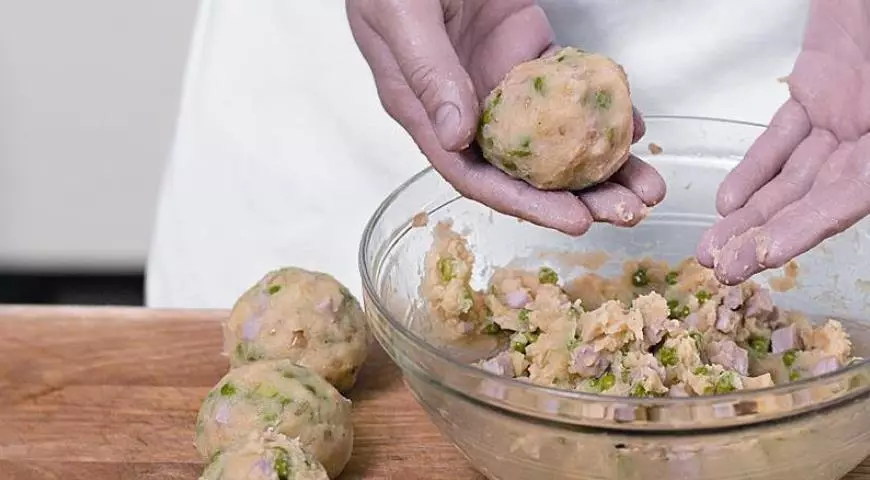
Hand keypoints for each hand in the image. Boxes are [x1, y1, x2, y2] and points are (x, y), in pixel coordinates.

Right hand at [346, 0, 665, 234]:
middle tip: (629, 212)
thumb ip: (428, 74)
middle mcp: (466, 106)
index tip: (573, 220)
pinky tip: (631, 128)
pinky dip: (600, 109)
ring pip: (553, 136)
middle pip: (524, 169)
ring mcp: (499, 80)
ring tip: (644, 184)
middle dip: (579, 197)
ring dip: (599, 164)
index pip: (477, 175)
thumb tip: (458, 139)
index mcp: (427, 111)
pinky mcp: (526, 50)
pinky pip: (568, 88)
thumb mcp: (403, 17)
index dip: (525, 204)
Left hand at [697, 0, 869, 283]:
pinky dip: (755, 167)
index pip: (842, 204)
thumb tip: (849, 186)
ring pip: (791, 176)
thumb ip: (866, 156)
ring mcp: (844, 119)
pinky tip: (727, 201)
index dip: (798, 234)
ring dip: (750, 213)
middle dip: (761, 237)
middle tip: (720, 268)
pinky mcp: (816, 93)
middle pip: (810, 201)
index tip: (755, 259)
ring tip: (712, 246)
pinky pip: (782, 137)